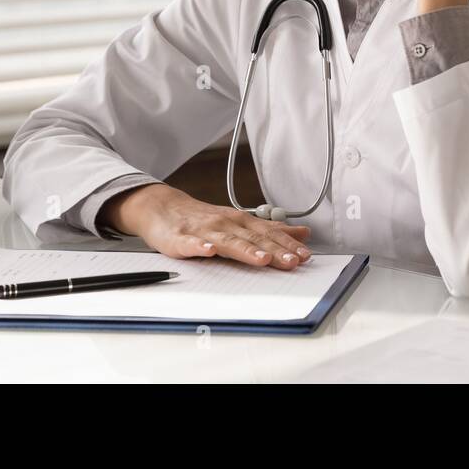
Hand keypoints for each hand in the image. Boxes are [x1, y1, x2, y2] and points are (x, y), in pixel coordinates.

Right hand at [101, 183, 311, 269]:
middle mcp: (226, 224)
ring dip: (246, 250)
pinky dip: (199, 247)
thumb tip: (302, 233)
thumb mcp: (240, 222)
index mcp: (240, 222)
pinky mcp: (180, 239)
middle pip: (253, 239)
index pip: (268, 234)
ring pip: (228, 241)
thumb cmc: (204, 219)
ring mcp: (203, 231)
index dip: (287, 244)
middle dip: (274, 250)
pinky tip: (208, 251)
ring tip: (261, 259)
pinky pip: (191, 244)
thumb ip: (269, 230)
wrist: (164, 207)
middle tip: (292, 261)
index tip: (304, 255)